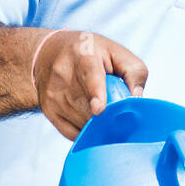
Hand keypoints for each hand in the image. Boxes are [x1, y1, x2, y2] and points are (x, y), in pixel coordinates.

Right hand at [33, 30, 147, 139]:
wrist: (47, 53)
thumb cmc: (91, 53)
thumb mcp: (116, 52)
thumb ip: (134, 72)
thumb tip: (137, 99)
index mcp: (83, 54)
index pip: (90, 77)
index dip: (96, 94)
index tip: (99, 109)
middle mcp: (63, 74)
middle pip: (89, 106)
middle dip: (107, 114)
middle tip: (115, 108)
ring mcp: (52, 94)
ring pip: (82, 122)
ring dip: (97, 123)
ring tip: (100, 107)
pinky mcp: (47, 109)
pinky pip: (72, 133)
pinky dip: (85, 130)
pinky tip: (88, 117)